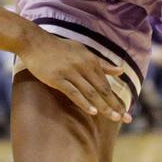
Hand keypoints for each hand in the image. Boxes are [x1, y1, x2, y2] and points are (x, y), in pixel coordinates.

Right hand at [17, 30, 131, 122]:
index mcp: (91, 60)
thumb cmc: (60, 48)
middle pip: (102, 89)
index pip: (106, 84)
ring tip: (114, 118)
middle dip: (115, 105)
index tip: (125, 112)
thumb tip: (121, 70)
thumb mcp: (83, 52)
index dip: (116, 99)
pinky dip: (83, 102)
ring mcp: (70, 72)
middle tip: (126, 119)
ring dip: (103, 106)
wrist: (35, 42)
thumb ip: (102, 63)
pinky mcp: (57, 78)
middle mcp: (83, 66)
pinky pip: (73, 92)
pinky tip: (93, 112)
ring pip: (90, 92)